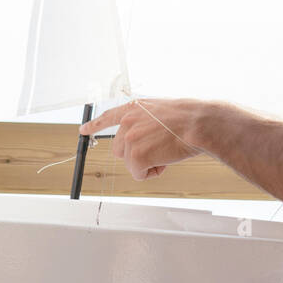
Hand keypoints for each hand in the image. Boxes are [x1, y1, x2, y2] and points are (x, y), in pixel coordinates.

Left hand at [79, 98, 207, 180]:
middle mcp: (127, 121)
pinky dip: (152, 173)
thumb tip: (145, 138)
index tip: (83, 130)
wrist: (199, 123)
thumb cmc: (189, 118)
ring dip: (146, 163)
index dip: (95, 125)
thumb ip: (147, 121)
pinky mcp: (135, 156)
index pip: (108, 116)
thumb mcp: (162, 110)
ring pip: (130, 163)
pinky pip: (139, 174)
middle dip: (136, 154)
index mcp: (134, 107)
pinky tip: (165, 161)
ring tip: (166, 153)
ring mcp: (130, 138)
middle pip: (119, 149)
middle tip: (159, 150)